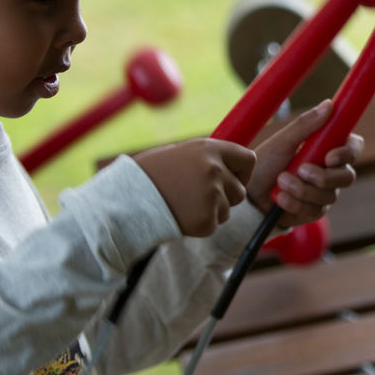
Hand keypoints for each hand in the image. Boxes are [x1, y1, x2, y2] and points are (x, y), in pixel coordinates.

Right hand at [133, 138, 255, 236]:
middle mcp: (214, 170)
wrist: (126, 200)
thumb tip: (233, 163)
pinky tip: (181, 216)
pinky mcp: (206, 220)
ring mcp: (212, 196)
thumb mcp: (180, 153)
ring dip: (211, 211)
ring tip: (184, 205)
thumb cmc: (149, 175)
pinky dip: (200, 225)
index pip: (248, 159)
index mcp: (208, 148)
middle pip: (240, 190)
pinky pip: (214, 225)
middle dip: (225, 196)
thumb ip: (208, 158)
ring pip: (227, 210)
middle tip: (198, 197)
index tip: (232, 179)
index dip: (242, 172)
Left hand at [247, 100, 363, 228]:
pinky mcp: (313, 211)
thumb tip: (329, 104)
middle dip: (323, 177)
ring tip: (280, 182)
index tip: (329, 157)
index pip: (353, 147)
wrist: (248, 193)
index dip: (348, 152)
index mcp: (326, 148)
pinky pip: (316, 211)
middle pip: (347, 176)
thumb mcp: (282, 141)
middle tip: (301, 171)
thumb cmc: (264, 163)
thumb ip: (305, 125)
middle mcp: (330, 171)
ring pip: (330, 196)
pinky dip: (295, 204)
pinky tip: (280, 199)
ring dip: (302, 189)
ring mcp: (323, 192)